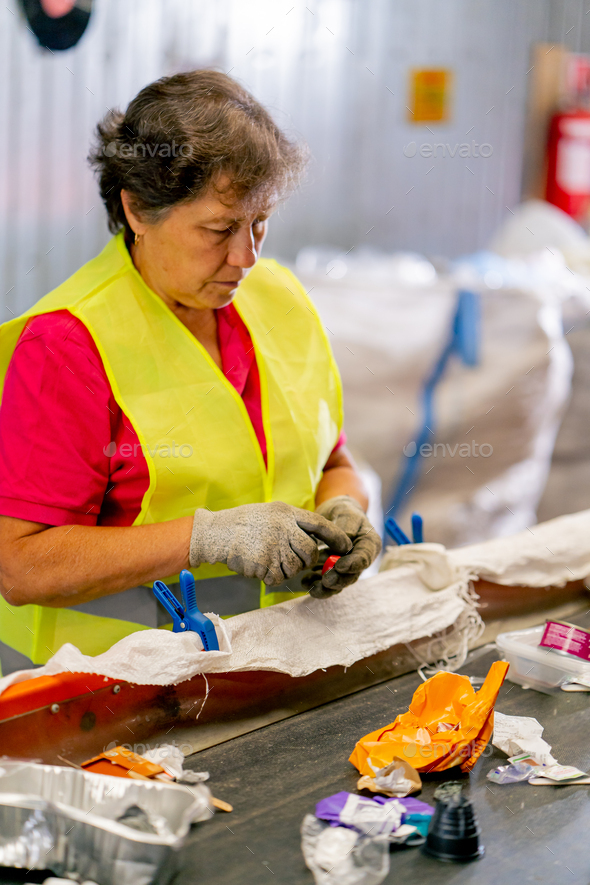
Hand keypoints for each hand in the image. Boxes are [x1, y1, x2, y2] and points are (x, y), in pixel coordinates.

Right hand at [189, 501, 350, 585]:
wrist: (215, 533)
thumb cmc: (243, 524)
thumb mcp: (270, 513)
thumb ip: (291, 523)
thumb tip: (312, 539)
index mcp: (286, 513)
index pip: (320, 524)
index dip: (336, 536)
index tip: (346, 546)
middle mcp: (284, 528)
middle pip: (310, 551)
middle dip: (306, 560)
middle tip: (292, 559)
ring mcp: (275, 546)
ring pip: (295, 568)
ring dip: (285, 569)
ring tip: (267, 559)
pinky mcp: (265, 563)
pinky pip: (278, 578)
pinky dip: (270, 577)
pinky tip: (258, 566)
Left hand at [305, 496, 381, 597]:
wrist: (334, 514)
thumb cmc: (343, 510)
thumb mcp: (346, 513)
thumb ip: (346, 528)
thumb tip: (344, 545)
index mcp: (369, 544)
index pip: (364, 558)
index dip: (353, 565)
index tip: (340, 566)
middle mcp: (359, 559)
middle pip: (352, 575)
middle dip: (339, 580)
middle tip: (326, 580)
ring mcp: (346, 567)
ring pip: (338, 582)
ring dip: (325, 587)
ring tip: (311, 585)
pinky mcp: (333, 571)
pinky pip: (326, 581)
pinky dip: (316, 583)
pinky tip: (305, 582)